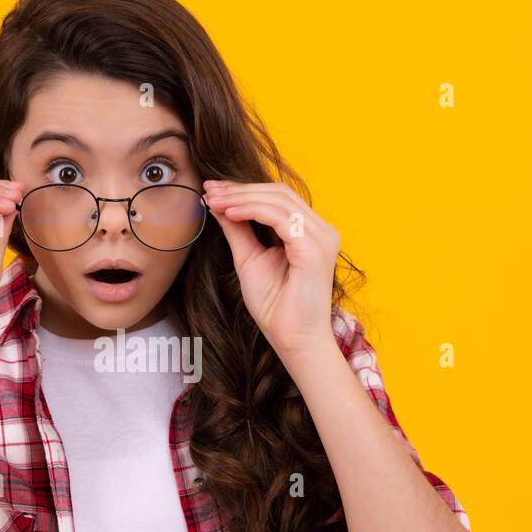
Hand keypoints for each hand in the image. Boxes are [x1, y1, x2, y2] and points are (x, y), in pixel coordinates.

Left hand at [202, 179, 339, 356]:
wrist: (293, 341)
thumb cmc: (276, 308)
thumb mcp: (249, 259)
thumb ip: (238, 229)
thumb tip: (218, 203)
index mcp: (310, 232)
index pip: (277, 198)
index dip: (243, 190)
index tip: (212, 191)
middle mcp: (322, 231)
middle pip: (279, 193)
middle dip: (240, 189)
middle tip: (209, 191)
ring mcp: (321, 238)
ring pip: (279, 201)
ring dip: (242, 198)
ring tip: (214, 201)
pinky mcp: (314, 249)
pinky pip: (281, 218)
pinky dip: (252, 211)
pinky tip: (229, 213)